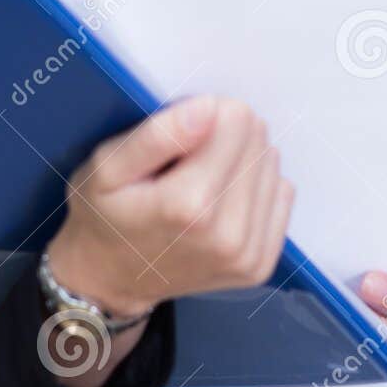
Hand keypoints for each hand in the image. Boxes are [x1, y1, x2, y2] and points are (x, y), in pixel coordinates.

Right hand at [48, 93, 294, 315]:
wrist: (110, 278)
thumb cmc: (104, 216)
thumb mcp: (106, 166)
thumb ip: (157, 136)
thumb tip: (208, 109)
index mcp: (189, 205)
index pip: (236, 119)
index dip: (204, 115)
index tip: (177, 137)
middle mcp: (227, 235)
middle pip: (257, 141)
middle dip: (223, 139)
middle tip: (184, 164)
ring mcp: (248, 255)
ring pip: (272, 165)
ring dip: (240, 164)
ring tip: (200, 184)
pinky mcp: (260, 265)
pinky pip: (282, 196)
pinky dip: (255, 190)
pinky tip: (221, 202)